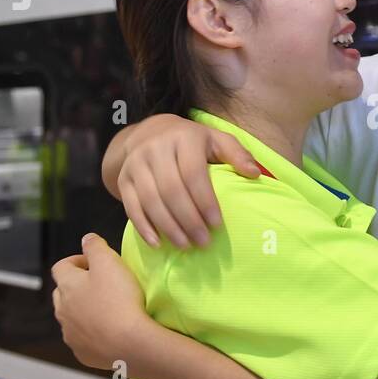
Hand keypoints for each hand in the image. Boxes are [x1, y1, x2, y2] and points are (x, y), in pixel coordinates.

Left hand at [52, 233, 146, 369]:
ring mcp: (71, 334)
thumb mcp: (109, 262)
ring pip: (71, 318)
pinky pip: (83, 340)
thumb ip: (95, 246)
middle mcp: (62, 311)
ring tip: (107, 310)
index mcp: (67, 286)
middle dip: (77, 287)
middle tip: (101, 285)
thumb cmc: (119, 299)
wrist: (129, 342)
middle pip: (62, 293)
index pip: (61, 267)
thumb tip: (86, 239)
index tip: (94, 263)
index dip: (77, 261)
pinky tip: (109, 332)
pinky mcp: (82, 353)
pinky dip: (92, 334)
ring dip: (84, 311)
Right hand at [117, 114, 260, 247]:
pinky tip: (158, 243)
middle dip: (188, 220)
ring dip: (168, 227)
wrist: (149, 132)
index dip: (205, 201)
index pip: (193, 173)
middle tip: (203, 242)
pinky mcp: (124, 179)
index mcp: (183, 138)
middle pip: (171, 190)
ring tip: (185, 246)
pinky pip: (131, 206)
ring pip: (150, 200)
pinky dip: (144, 227)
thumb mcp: (216, 140)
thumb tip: (254, 174)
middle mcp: (155, 149)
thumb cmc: (192, 142)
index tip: (217, 224)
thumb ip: (236, 154)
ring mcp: (136, 164)